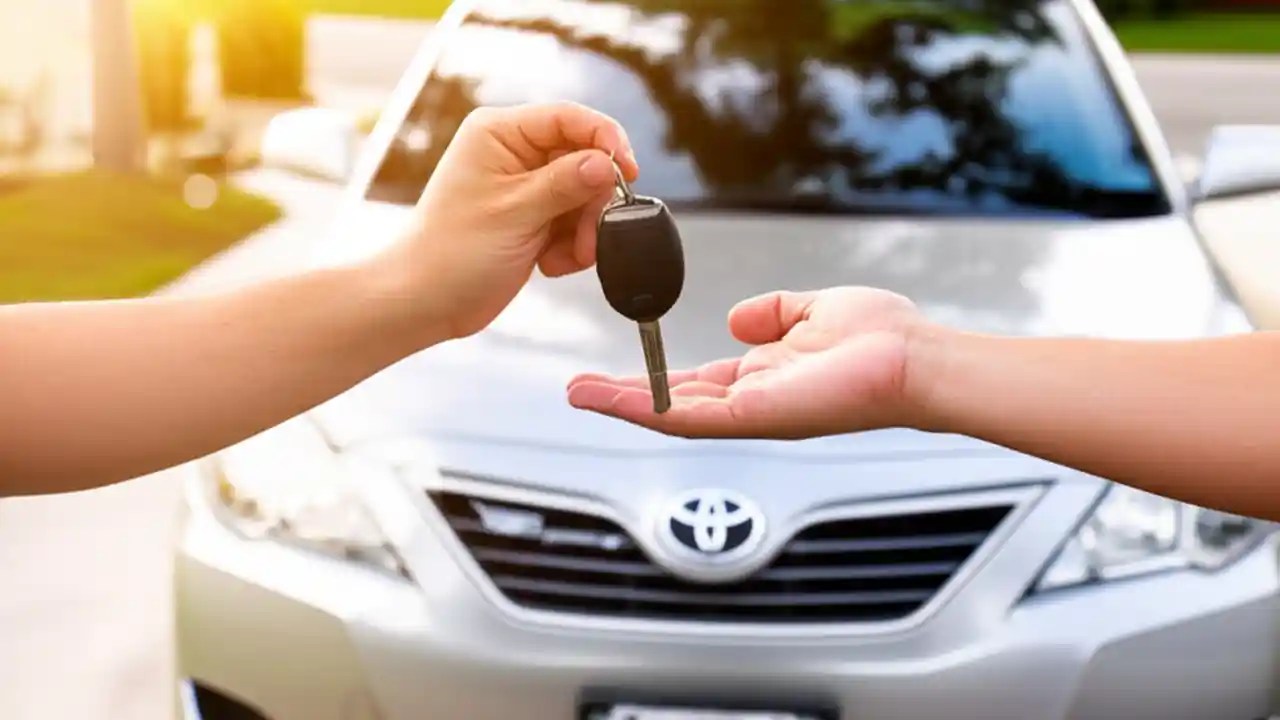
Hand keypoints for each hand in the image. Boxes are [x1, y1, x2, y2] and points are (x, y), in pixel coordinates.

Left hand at [378, 102, 637, 339]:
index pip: (568, 117)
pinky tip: (546, 263)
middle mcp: (514, 154)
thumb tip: (607, 164)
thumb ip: (565, 185)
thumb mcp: (515, 213)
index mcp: (499, 133)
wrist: (424, 303)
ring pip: (585, 196)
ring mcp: (526, 188)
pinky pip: (575, 224)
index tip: (628, 171)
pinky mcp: (533, 219)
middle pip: (584, 160)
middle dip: (592, 201)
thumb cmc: (452, 253)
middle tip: (588, 235)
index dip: (605, 139)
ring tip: (563, 257)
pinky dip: (571, 246)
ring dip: (584, 230)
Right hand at [567, 287, 927, 438]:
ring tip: (580, 396)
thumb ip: (772, 312)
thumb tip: (737, 317)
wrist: (915, 357)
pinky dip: (652, 409)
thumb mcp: (812, 309)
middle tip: (578, 392)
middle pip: (673, 402)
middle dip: (623, 398)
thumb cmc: (883, 337)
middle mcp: (752, 399)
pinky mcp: (756, 416)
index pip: (694, 382)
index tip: (614, 373)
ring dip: (624, 405)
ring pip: (673, 414)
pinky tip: (617, 401)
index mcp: (763, 375)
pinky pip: (693, 416)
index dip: (652, 378)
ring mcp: (752, 412)